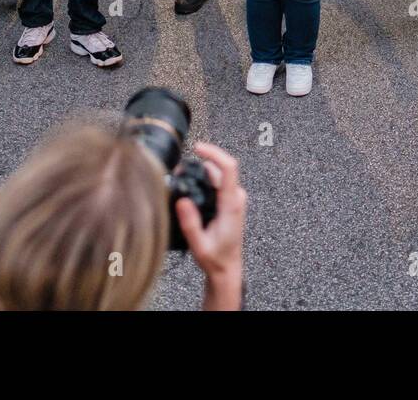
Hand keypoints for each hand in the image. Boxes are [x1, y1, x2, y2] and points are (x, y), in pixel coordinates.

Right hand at [175, 142, 245, 310]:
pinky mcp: (232, 200)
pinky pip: (219, 181)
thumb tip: (182, 200)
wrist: (227, 268)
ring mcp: (236, 199)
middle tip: (181, 170)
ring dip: (202, 171)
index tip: (197, 148)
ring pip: (219, 174)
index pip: (229, 169)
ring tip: (183, 177)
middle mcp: (236, 199)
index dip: (214, 153)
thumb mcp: (198, 245)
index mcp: (231, 206)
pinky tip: (192, 184)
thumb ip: (191, 224)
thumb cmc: (215, 258)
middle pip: (221, 168)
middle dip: (201, 162)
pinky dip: (205, 178)